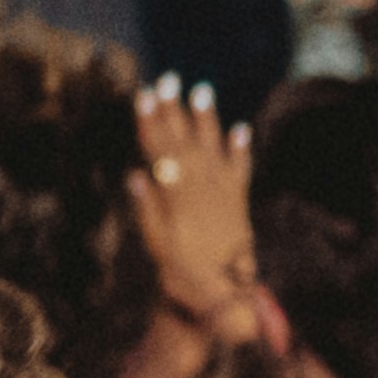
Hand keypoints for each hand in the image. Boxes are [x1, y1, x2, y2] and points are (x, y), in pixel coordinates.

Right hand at [127, 79, 259, 342]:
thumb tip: (137, 174)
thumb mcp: (157, 245)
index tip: (144, 97)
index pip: (161, 152)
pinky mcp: (240, 204)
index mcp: (178, 200)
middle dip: (175, 111)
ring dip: (207, 121)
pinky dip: (240, 151)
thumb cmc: (183, 275)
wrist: (224, 298)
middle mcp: (203, 192)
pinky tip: (240, 129)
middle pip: (185, 143)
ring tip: (202, 91)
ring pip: (213, 150)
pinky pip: (241, 172)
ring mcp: (224, 196)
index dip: (151, 124)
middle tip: (167, 80)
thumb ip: (148, 209)